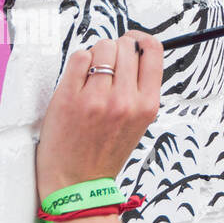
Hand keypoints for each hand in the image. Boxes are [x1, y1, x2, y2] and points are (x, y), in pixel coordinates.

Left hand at [35, 30, 163, 203]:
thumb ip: (139, 91)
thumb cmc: (103, 154)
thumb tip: (135, 54)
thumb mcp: (137, 124)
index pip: (153, 52)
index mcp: (147, 106)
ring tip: (92, 75)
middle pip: (126, 45)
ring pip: (102, 47)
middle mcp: (125, 101)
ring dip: (96, 54)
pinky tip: (78, 79)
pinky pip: (78, 57)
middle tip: (108, 63)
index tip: (134, 40)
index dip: (142, 40)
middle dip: (116, 49)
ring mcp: (97, 98)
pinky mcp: (70, 96)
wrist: (76, 181)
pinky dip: (78, 61)